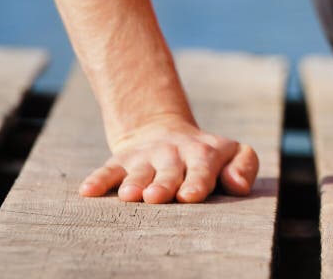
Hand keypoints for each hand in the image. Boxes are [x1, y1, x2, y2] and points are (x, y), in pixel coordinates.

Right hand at [78, 114, 259, 202]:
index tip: (190, 196)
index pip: (203, 167)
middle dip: (163, 184)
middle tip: (156, 197)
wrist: (165, 133)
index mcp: (204, 154)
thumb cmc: (205, 157)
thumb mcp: (232, 154)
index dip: (197, 181)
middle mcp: (174, 154)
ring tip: (130, 196)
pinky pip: (108, 170)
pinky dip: (99, 180)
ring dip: (134, 183)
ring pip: (139, 171)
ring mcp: (147, 157)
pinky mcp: (122, 161)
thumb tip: (238, 185)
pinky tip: (88, 191)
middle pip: (169, 171)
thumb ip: (244, 166)